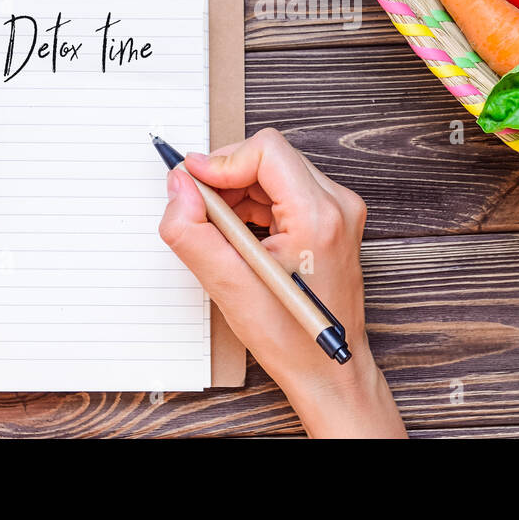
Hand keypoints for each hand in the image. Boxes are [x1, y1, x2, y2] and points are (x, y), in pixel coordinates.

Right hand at [159, 128, 404, 437]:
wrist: (327, 369)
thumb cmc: (291, 338)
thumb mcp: (228, 287)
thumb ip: (193, 232)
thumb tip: (179, 188)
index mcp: (318, 217)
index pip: (266, 150)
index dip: (222, 160)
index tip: (193, 180)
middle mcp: (337, 205)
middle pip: (270, 156)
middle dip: (227, 177)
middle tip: (200, 209)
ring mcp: (339, 211)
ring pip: (275, 171)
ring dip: (239, 192)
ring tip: (223, 233)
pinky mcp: (333, 219)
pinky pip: (286, 189)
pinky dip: (255, 204)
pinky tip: (243, 237)